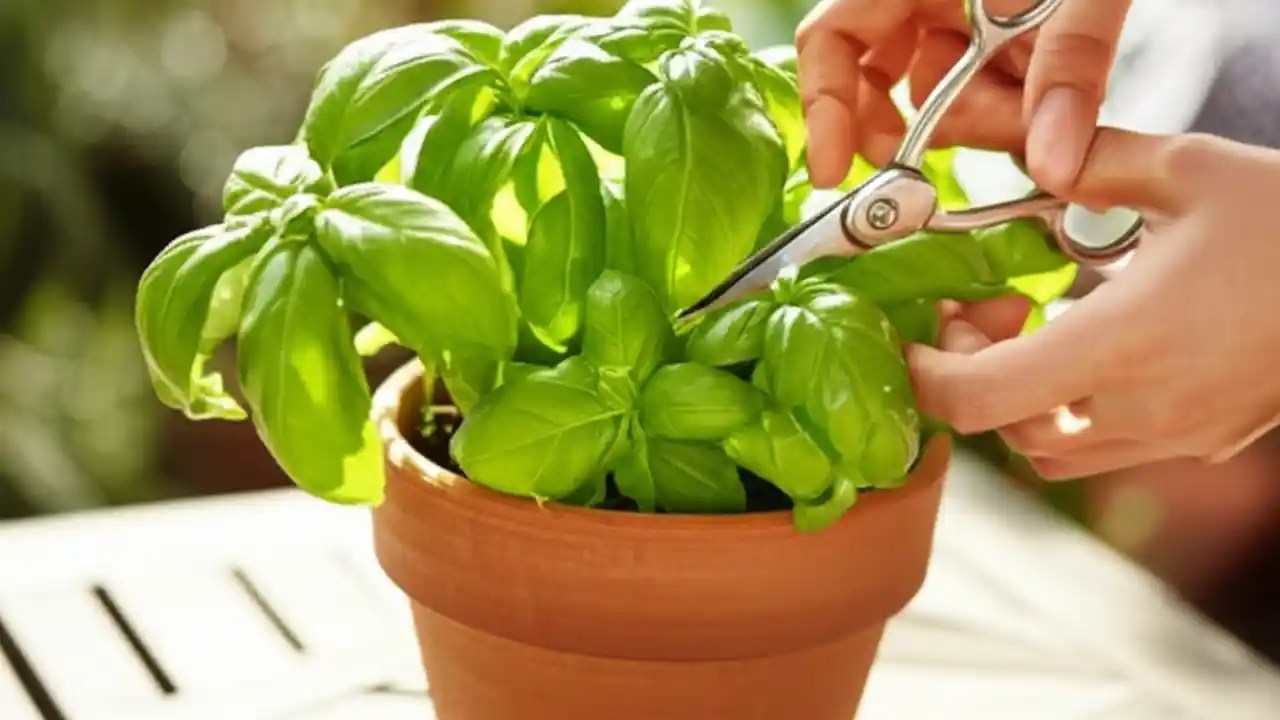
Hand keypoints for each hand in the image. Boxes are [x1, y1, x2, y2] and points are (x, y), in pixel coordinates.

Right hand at [796, 0, 1132, 188]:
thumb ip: (1071, 62)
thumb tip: (1054, 165)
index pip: (834, 37)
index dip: (825, 108)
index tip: (832, 173)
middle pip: (877, 72)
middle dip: (919, 125)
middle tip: (945, 162)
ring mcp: (961, 6)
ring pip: (938, 85)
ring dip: (981, 116)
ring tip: (1031, 111)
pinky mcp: (997, 21)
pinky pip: (980, 78)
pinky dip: (1008, 101)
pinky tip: (1040, 96)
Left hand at [909, 130, 1279, 478]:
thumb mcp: (1188, 171)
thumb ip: (1093, 166)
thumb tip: (1034, 160)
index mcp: (1121, 345)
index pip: (978, 400)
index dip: (925, 379)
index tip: (914, 338)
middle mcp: (1141, 409)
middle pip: (1006, 429)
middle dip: (970, 377)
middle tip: (979, 313)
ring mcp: (1176, 437)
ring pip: (1055, 448)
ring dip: (1020, 399)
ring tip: (1033, 326)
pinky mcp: (1204, 441)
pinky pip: (1108, 445)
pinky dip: (1071, 408)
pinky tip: (1092, 343)